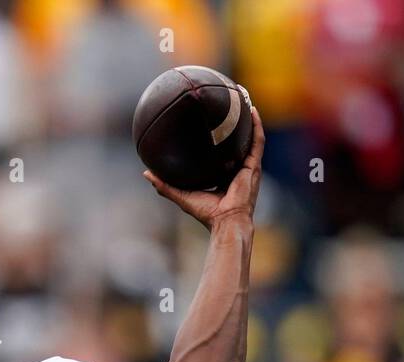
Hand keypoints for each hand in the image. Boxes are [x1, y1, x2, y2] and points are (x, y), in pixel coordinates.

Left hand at [144, 103, 264, 230]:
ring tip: (242, 98)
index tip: (209, 124)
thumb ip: (164, 185)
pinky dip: (256, 125)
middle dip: (235, 124)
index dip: (217, 140)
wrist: (225, 221)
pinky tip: (251, 109)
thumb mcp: (182, 195)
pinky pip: (257, 141)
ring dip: (248, 119)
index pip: (221, 154)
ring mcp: (247, 167)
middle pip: (237, 142)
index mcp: (223, 176)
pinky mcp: (253, 166)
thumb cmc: (206, 213)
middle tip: (227, 105)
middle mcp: (237, 169)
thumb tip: (146, 173)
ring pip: (250, 137)